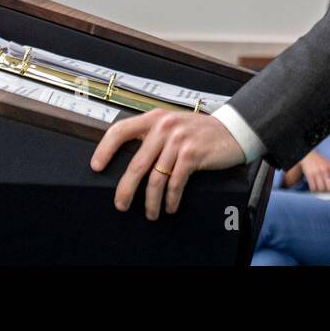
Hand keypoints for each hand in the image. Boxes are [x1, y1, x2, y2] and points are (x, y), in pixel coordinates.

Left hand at [89, 110, 244, 219]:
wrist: (233, 130)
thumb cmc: (201, 132)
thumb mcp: (174, 125)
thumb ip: (153, 136)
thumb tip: (130, 163)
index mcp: (155, 118)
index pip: (120, 130)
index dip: (105, 149)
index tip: (96, 166)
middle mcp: (164, 126)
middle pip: (136, 163)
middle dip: (126, 189)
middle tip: (121, 204)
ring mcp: (178, 140)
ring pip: (155, 178)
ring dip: (151, 201)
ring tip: (151, 213)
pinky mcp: (192, 154)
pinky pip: (175, 183)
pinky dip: (171, 199)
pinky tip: (170, 206)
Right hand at [298, 151, 329, 191]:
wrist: (308, 155)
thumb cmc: (319, 161)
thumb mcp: (329, 164)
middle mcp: (325, 171)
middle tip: (328, 193)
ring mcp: (317, 173)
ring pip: (321, 189)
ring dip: (321, 192)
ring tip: (321, 192)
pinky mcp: (309, 175)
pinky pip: (313, 187)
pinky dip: (314, 190)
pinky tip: (315, 189)